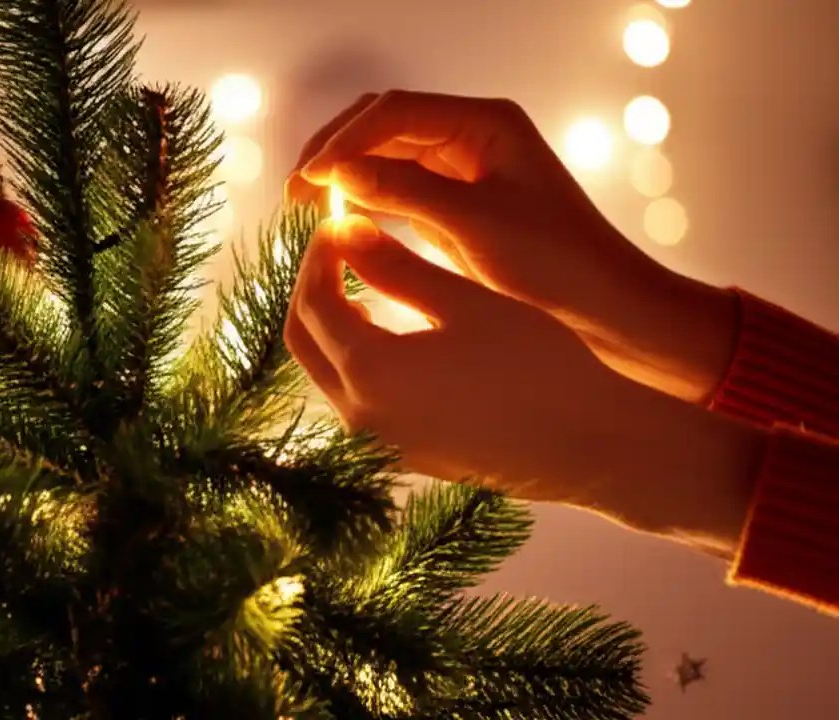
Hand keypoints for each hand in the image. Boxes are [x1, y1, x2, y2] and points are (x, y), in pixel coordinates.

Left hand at [285, 217, 763, 553]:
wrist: (604, 443)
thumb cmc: (545, 360)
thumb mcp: (466, 298)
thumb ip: (393, 265)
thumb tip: (343, 231)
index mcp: (372, 375)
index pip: (313, 300)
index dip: (320, 251)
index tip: (342, 215)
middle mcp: (363, 420)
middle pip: (304, 339)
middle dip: (313, 284)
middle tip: (341, 241)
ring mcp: (383, 445)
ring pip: (327, 371)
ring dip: (333, 319)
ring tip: (363, 271)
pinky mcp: (406, 455)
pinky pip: (357, 397)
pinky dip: (357, 353)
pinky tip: (390, 319)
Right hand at [290, 91, 737, 403]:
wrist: (608, 309)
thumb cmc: (553, 264)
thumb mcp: (470, 224)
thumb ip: (401, 190)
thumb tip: (336, 172)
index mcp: (486, 123)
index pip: (394, 111)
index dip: (343, 141)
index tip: (307, 180)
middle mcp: (476, 135)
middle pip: (386, 125)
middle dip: (338, 152)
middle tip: (296, 192)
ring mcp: (469, 169)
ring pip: (390, 156)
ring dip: (349, 175)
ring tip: (307, 206)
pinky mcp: (464, 204)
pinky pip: (404, 188)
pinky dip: (370, 198)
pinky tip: (345, 219)